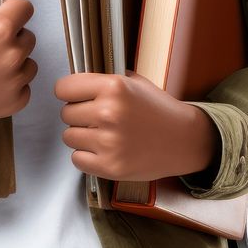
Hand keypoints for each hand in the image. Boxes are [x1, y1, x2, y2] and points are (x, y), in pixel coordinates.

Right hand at [0, 0, 37, 134]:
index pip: (24, 7)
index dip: (9, 9)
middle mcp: (12, 55)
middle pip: (27, 35)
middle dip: (9, 35)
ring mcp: (14, 82)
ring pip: (28, 61)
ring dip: (13, 60)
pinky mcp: (12, 103)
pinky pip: (25, 87)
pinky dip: (12, 85)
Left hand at [53, 68, 220, 182]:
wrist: (183, 140)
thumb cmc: (158, 109)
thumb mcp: (134, 82)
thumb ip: (104, 80)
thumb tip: (75, 82)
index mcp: (113, 87)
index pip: (63, 87)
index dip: (68, 92)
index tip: (74, 96)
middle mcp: (108, 112)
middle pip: (65, 113)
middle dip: (77, 115)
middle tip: (96, 118)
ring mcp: (109, 142)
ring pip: (69, 137)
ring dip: (81, 136)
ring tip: (102, 134)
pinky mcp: (110, 166)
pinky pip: (77, 159)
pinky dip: (86, 156)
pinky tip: (102, 150)